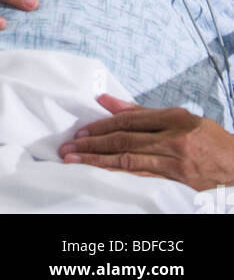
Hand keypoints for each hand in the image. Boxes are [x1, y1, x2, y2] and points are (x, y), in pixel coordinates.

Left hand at [59, 94, 233, 190]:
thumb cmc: (208, 139)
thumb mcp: (180, 117)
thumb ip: (141, 111)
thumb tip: (105, 99)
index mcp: (174, 116)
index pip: (130, 119)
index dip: (102, 124)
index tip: (81, 130)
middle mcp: (174, 136)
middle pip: (125, 138)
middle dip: (94, 143)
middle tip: (70, 147)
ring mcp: (177, 159)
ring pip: (130, 159)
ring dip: (100, 160)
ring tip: (77, 160)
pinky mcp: (179, 179)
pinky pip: (144, 174)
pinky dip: (121, 173)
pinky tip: (103, 172)